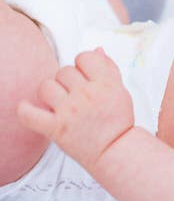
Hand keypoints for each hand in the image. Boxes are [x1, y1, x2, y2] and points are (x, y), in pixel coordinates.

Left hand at [17, 48, 134, 169]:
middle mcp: (87, 94)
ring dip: (50, 93)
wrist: (114, 150)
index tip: (84, 75)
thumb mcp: (121, 91)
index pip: (84, 57)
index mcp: (105, 84)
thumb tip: (97, 50)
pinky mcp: (56, 128)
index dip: (83, 64)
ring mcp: (69, 111)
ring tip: (58, 102)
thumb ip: (109, 68)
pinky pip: (29, 114)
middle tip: (74, 94)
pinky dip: (25, 109)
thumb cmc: (117, 122)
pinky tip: (28, 107)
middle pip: (64, 71)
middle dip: (67, 81)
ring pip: (46, 86)